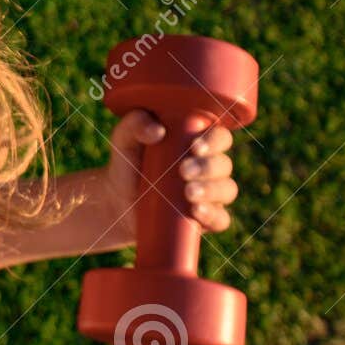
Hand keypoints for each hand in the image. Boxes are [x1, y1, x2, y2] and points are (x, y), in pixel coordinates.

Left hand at [104, 109, 238, 238]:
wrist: (117, 202)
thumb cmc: (127, 165)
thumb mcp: (124, 141)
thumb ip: (134, 124)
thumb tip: (157, 131)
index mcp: (199, 144)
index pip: (220, 138)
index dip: (214, 140)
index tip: (194, 146)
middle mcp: (209, 168)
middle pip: (224, 164)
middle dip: (207, 167)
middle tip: (183, 170)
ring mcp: (210, 195)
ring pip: (227, 190)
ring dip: (211, 190)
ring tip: (188, 192)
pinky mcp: (204, 219)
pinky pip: (221, 219)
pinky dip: (213, 215)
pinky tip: (196, 211)